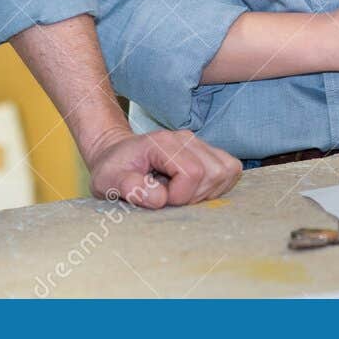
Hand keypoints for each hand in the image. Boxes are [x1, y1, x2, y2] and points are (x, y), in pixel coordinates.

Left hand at [84, 129, 241, 207]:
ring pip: (227, 170)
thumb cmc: (113, 169)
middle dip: (196, 196)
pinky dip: (218, 186)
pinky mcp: (209, 152)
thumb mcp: (108, 180)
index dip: (180, 195)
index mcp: (163, 143)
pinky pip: (230, 169)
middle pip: (214, 172)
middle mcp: (186, 139)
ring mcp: (199, 144)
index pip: (192, 172)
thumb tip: (159, 198)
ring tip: (183, 194)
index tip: (161, 200)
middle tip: (172, 199)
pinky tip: (195, 191)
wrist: (117, 155)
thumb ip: (128, 186)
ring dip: (209, 191)